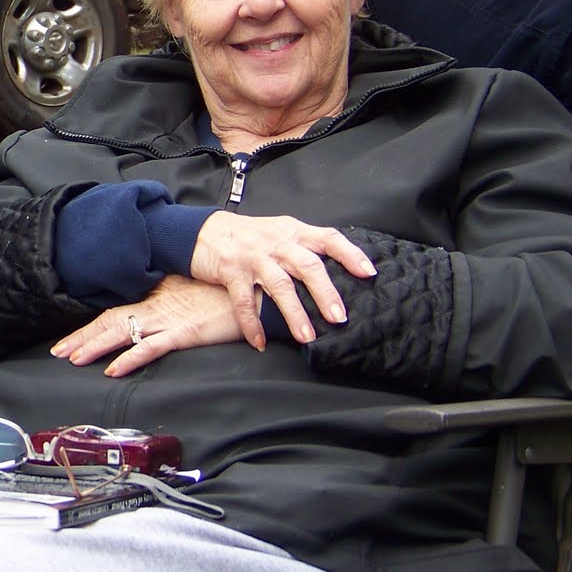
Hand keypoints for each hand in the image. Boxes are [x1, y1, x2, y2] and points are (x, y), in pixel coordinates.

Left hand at [51, 275, 244, 376]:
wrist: (253, 292)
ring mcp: (168, 320)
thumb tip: (150, 305)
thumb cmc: (224, 293)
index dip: (89, 327)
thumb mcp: (190, 292)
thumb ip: (168, 298)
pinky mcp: (185, 332)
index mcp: (155, 299)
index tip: (68, 340)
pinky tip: (113, 368)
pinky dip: (129, 358)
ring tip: (73, 358)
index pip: (114, 313)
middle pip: (110, 322)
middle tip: (58, 351)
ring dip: (95, 346)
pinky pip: (151, 347)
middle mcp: (156, 308)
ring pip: (122, 332)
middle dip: (82, 337)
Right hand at [190, 211, 374, 349]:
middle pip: (308, 265)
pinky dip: (252, 324)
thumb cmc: (246, 236)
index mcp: (293, 232)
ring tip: (307, 336)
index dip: (350, 254)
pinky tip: (259, 341)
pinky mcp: (231, 271)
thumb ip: (303, 249)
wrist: (201, 230)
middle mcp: (276, 242)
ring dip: (294, 313)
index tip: (369, 273)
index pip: (329, 238)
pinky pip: (244, 301)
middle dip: (325, 293)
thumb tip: (335, 275)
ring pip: (279, 285)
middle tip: (339, 318)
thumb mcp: (278, 233)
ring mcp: (253, 257)